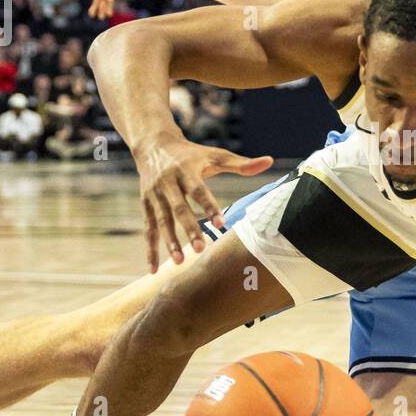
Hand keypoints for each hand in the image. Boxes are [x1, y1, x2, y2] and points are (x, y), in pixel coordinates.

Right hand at [134, 131, 273, 270]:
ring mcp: (154, 195)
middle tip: (201, 248)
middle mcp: (168, 183)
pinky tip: (153, 270)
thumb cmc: (192, 154)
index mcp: (186, 170)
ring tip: (180, 261)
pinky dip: (150, 250)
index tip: (221, 223)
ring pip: (162, 221)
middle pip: (179, 208)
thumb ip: (241, 164)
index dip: (209, 206)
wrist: (154, 145)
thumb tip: (270, 161)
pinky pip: (148, 229)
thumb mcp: (214, 155)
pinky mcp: (145, 204)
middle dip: (189, 228)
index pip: (199, 190)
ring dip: (170, 242)